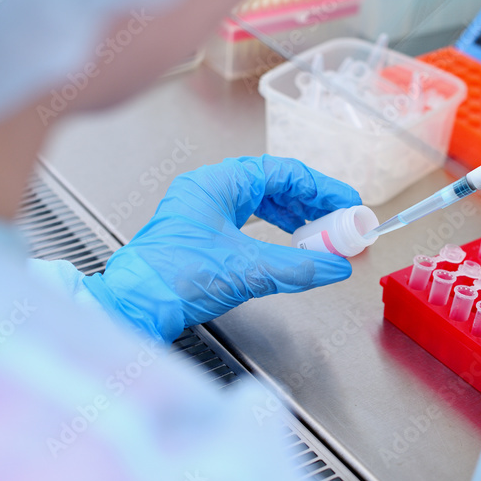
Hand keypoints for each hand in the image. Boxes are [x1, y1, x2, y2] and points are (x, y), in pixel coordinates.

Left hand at [82, 156, 360, 342]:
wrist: (133, 307)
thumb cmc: (172, 279)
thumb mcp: (247, 270)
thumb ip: (298, 267)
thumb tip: (336, 265)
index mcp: (217, 183)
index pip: (282, 173)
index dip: (321, 188)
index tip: (347, 203)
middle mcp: (208, 191)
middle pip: (273, 185)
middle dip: (311, 205)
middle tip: (339, 222)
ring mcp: (202, 212)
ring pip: (260, 203)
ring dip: (294, 218)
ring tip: (320, 235)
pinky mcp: (199, 236)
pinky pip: (247, 222)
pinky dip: (274, 232)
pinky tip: (288, 245)